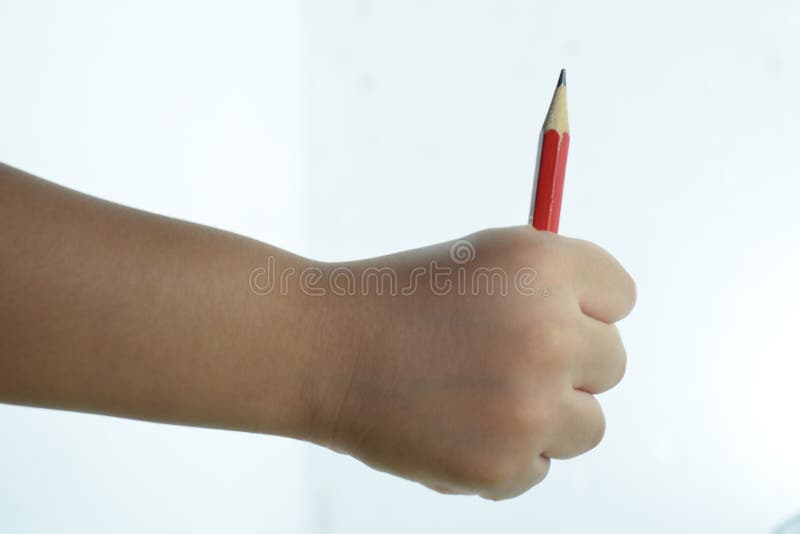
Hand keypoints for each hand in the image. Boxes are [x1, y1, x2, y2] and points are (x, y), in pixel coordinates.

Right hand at [306, 226, 635, 499]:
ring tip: (481, 399)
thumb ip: (547, 284)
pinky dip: (506, 457)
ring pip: (587, 425)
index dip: (583, 308)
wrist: (322, 350)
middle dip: (567, 366)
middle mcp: (550, 332)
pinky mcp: (506, 464)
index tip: (555, 318)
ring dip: (545, 418)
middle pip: (612, 362)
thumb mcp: (479, 260)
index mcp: (543, 266)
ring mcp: (531, 405)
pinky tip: (456, 429)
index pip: (619, 295)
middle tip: (507, 363)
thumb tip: (599, 317)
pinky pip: (539, 467)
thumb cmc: (393, 301)